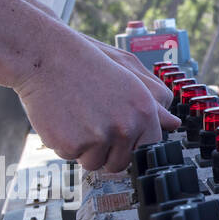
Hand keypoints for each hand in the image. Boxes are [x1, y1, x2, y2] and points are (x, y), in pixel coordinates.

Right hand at [0, 0, 180, 171]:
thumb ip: (154, 103)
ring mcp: (100, 138)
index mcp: (145, 112)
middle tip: (89, 118)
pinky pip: (71, 158)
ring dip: (83, 148)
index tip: (115, 130)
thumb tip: (174, 124)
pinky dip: (63, 143)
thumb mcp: (128, 75)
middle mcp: (126, 127)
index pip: (147, 149)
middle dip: (105, 148)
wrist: (44, 55)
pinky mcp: (74, 145)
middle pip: (121, 163)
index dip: (130, 143)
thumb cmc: (86, 64)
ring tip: (75, 116)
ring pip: (95, 164)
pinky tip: (60, 118)